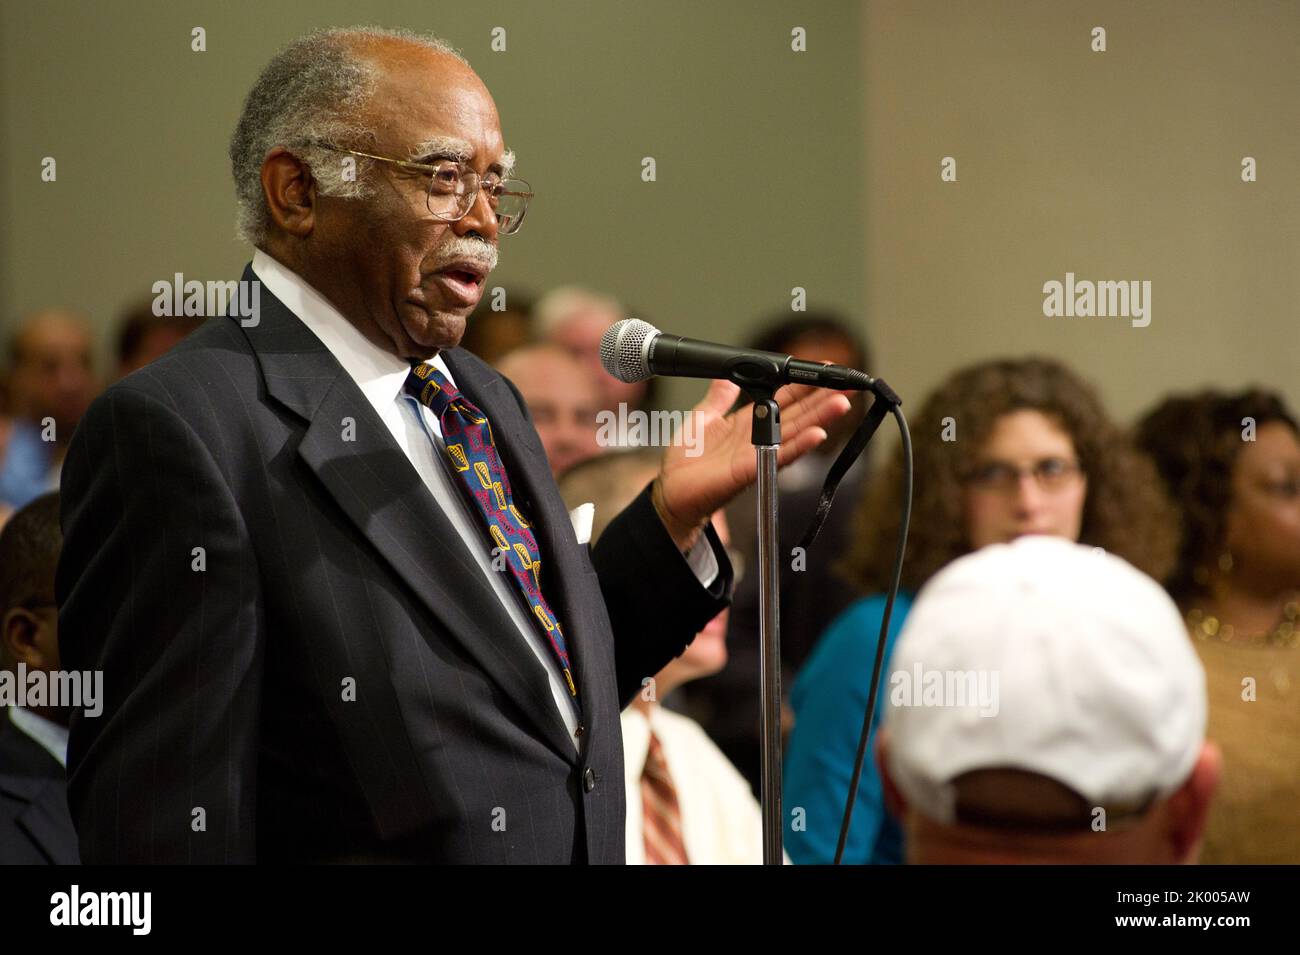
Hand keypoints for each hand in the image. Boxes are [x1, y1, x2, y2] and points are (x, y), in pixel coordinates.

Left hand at [652, 379, 851, 549]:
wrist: (672, 493)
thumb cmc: (686, 462)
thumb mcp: (701, 419)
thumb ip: (717, 398)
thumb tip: (727, 375)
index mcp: (748, 422)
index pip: (783, 398)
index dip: (803, 385)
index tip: (823, 370)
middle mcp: (759, 437)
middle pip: (797, 414)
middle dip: (822, 399)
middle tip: (848, 386)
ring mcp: (758, 454)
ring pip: (794, 433)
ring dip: (819, 419)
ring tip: (841, 405)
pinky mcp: (750, 470)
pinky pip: (778, 456)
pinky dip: (798, 446)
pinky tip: (818, 436)